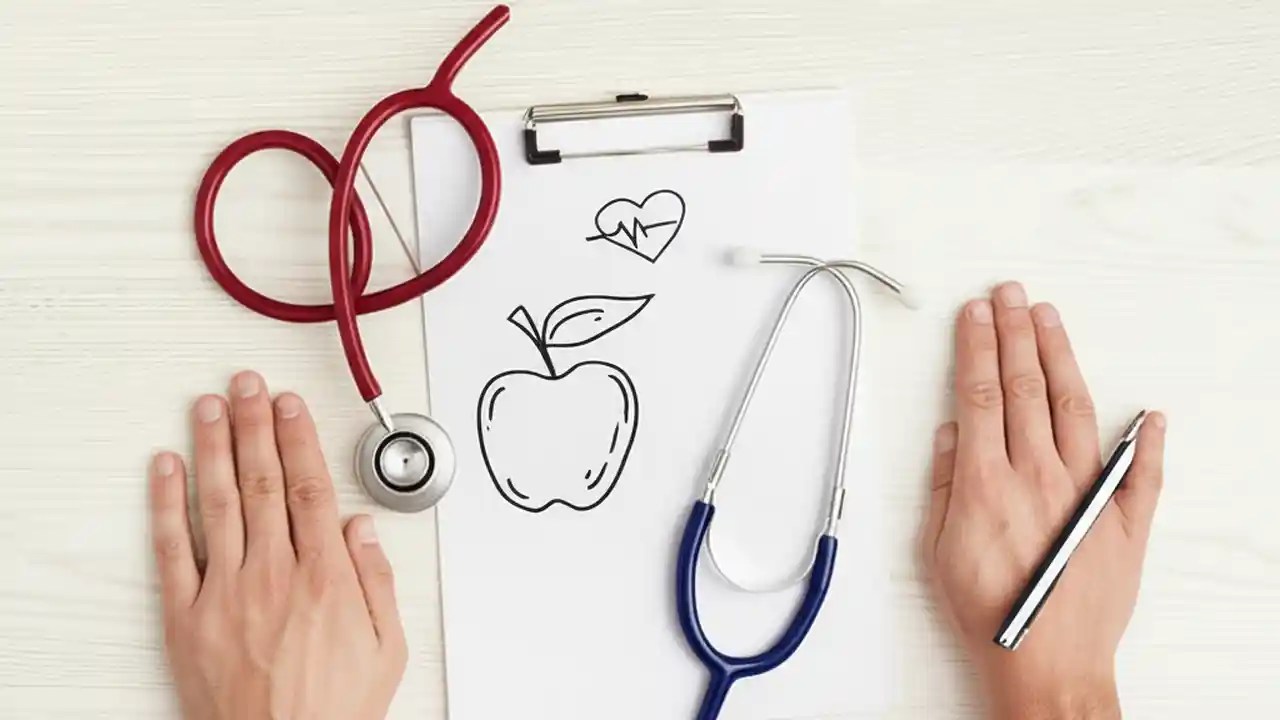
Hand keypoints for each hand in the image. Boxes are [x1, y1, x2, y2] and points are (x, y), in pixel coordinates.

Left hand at [148, 371, 406, 719]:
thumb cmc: (333, 709)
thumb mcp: (387, 648)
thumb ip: (378, 582)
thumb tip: (362, 528)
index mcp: (326, 578)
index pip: (309, 487)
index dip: (298, 438)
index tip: (290, 405)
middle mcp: (275, 574)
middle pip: (262, 481)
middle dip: (255, 425)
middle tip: (248, 385)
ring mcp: (227, 592)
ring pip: (219, 501)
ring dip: (214, 446)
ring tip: (209, 407)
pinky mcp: (187, 617)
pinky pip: (174, 549)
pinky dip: (168, 503)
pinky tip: (168, 467)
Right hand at [921, 283, 1166, 719]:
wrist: (1044, 662)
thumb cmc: (989, 612)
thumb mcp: (939, 549)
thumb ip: (945, 485)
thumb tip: (953, 433)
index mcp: (988, 482)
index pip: (982, 394)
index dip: (977, 348)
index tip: (975, 314)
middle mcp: (1039, 477)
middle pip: (1025, 388)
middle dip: (1014, 334)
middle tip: (1010, 294)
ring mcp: (1086, 495)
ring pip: (1073, 409)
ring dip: (1060, 358)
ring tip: (1049, 320)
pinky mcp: (1123, 522)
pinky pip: (1142, 472)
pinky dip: (1148, 440)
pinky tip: (1150, 413)